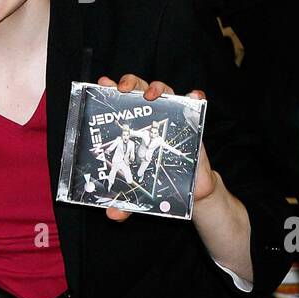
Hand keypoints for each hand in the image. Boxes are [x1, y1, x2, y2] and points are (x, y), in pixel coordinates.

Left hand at [96, 73, 214, 219]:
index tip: (102, 84)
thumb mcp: (139, 194)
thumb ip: (125, 203)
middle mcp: (151, 116)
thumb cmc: (160, 182)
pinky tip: (194, 96)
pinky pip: (196, 102)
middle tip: (123, 89)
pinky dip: (195, 96)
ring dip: (158, 87)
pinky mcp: (193, 123)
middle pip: (140, 88)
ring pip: (165, 90)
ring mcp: (173, 116)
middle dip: (131, 82)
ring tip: (152, 94)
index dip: (110, 89)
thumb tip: (112, 214)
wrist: (191, 191)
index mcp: (133, 127)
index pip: (119, 102)